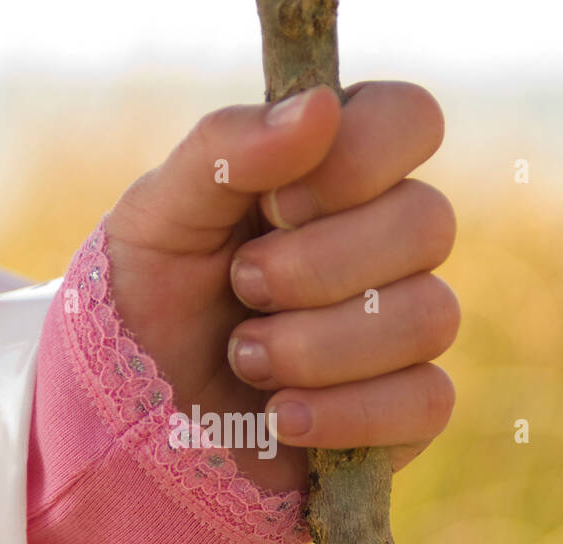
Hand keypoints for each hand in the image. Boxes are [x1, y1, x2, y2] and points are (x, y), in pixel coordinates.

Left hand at [104, 82, 457, 491]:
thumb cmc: (150, 300)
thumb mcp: (159, 216)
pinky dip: (345, 412)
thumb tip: (320, 106)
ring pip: (428, 316)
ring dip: (316, 344)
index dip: (359, 158)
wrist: (134, 415)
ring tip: (245, 358)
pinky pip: (428, 401)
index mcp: (334, 172)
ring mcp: (404, 328)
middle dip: (317, 265)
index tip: (278, 203)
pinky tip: (280, 418)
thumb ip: (225, 151)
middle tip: (244, 286)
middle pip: (429, 223)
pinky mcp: (406, 411)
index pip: (409, 119)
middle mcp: (386, 242)